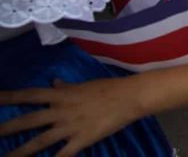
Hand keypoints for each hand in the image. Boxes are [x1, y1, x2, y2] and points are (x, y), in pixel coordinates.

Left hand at [0, 78, 141, 156]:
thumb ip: (65, 87)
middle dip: (6, 127)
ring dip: (20, 152)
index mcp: (61, 95)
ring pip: (39, 142)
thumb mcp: (84, 85)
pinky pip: (63, 155)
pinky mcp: (81, 140)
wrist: (130, 97)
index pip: (29, 95)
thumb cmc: (108, 88)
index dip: (9, 97)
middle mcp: (61, 111)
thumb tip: (52, 82)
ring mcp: (70, 127)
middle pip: (28, 120)